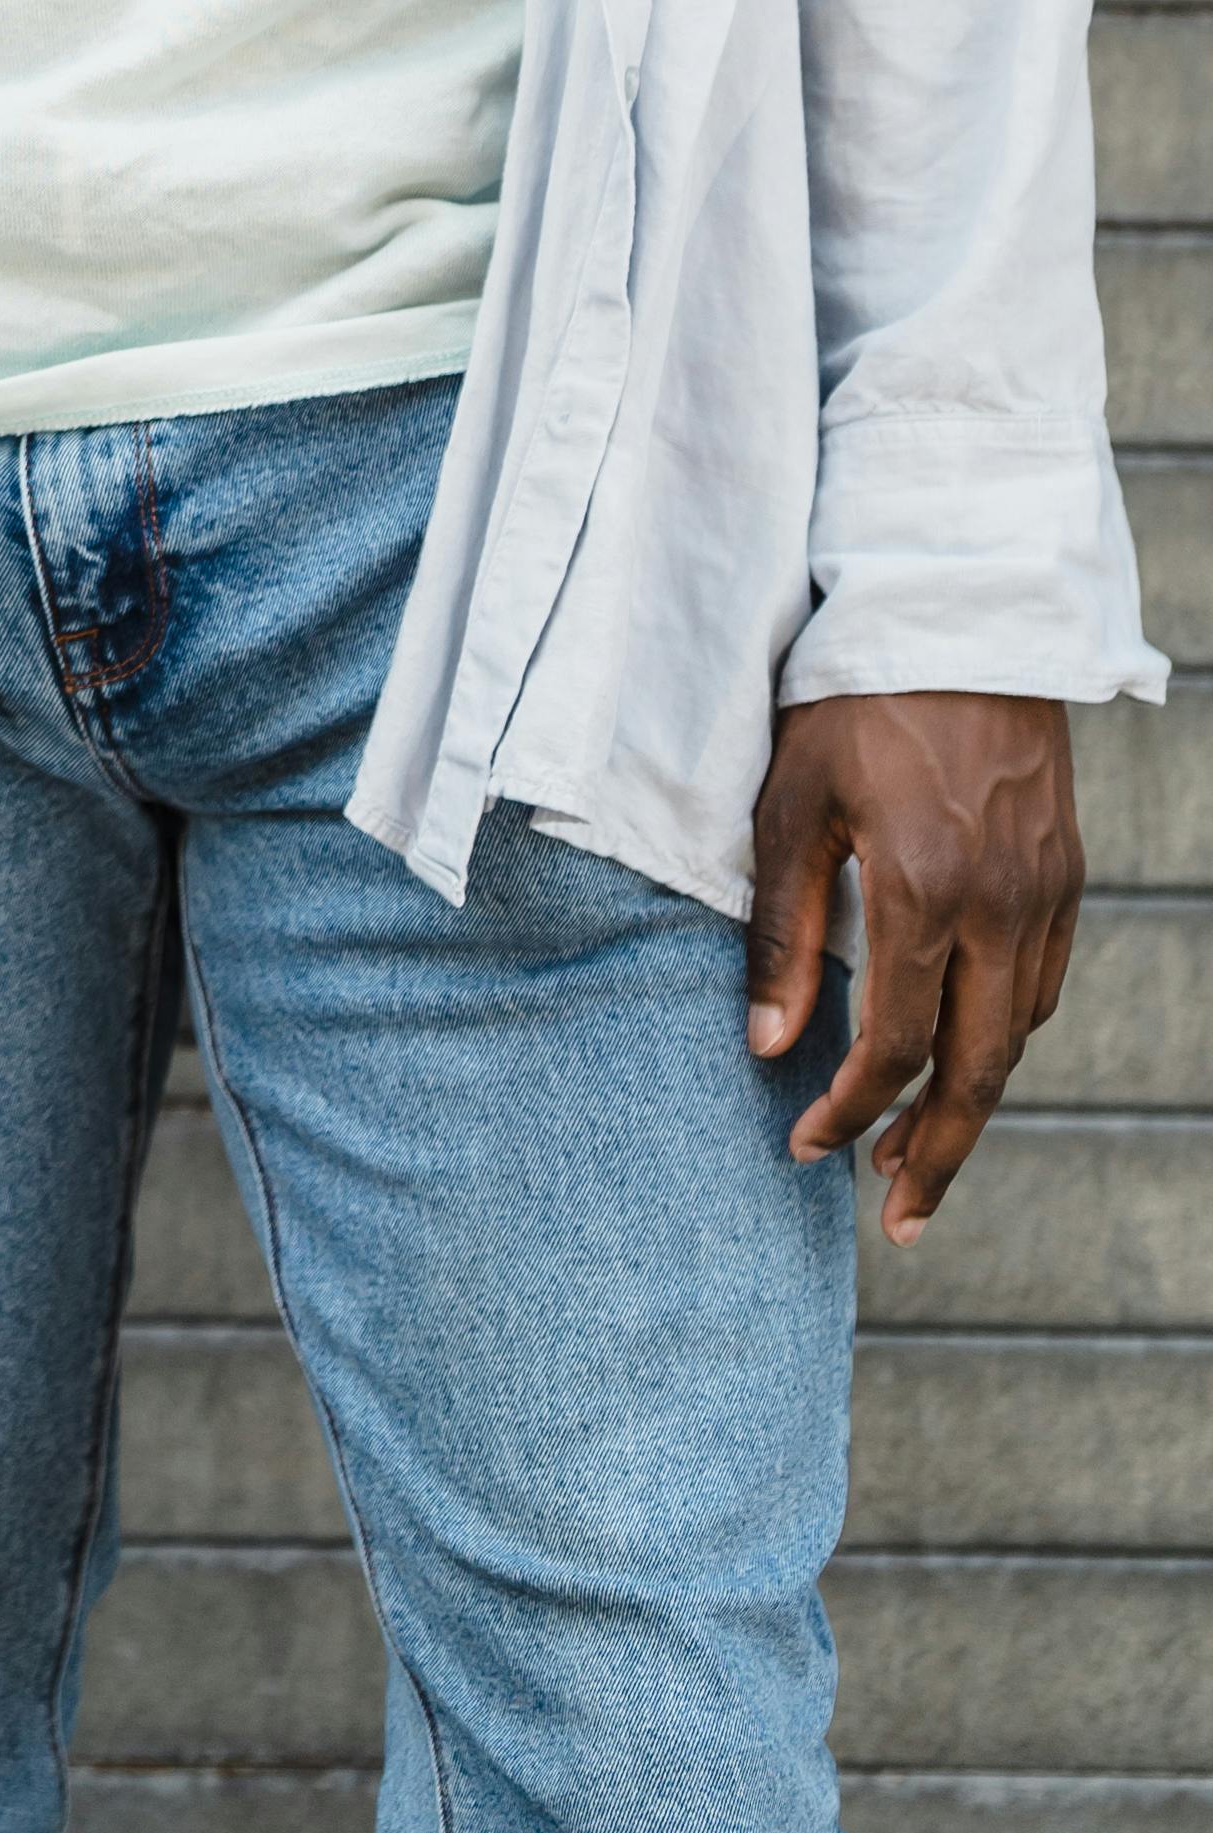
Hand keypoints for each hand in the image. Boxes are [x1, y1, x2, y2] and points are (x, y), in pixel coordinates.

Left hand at [745, 689, 1081, 1243]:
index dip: (848, 1110)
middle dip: (934, 1155)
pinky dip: (1001, 1035)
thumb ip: (782, 928)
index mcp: (926, 892)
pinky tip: (961, 1051)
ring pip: (1017, 1033)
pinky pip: (1039, 983)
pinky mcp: (1065, 874)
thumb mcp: (791, 803)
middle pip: (978, 1071)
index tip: (805, 1147)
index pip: (892, 1045)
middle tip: (896, 1219)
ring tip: (915, 1147)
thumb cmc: (854, 699)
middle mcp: (1001, 906)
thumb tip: (766, 1044)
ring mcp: (1046, 893)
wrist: (958, 613)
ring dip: (970, 1102)